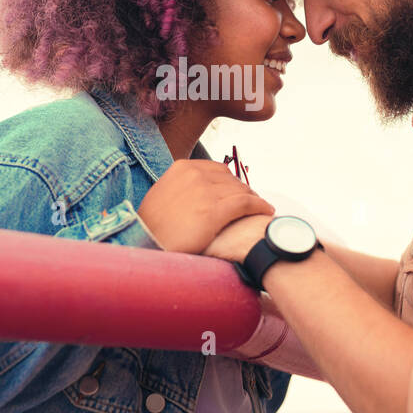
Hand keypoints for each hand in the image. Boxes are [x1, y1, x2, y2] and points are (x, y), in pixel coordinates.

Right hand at [137, 160, 273, 254]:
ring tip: (262, 208)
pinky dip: (259, 206)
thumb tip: (196, 192)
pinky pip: (246, 203)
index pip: (216, 169)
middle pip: (230, 179)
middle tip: (253, 202)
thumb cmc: (151, 227)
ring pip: (240, 190)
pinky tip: (267, 212)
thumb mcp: (163, 196)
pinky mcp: (214, 211)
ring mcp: (205, 191)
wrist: (144, 244)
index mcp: (182, 168)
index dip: (230, 181)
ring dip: (254, 198)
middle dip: (243, 190)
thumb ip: (182, 188)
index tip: (238, 191)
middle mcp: (194, 174)